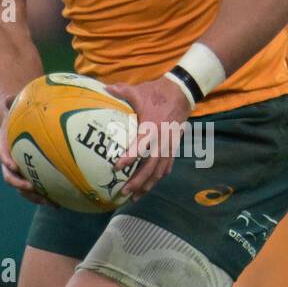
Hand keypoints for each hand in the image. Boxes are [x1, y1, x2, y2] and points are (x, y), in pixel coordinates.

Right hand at [0, 96, 56, 207]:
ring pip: (25, 189)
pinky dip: (48, 197)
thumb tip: (8, 97)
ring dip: (36, 197)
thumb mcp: (15, 108)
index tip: (13, 165)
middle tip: (32, 188)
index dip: (7, 162)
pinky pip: (39, 189)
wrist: (20, 127)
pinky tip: (62, 202)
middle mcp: (12, 164)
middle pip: (12, 179)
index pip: (3, 156)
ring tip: (50, 202)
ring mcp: (22, 173)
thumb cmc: (19, 117)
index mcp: (6, 148)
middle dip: (21, 186)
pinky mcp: (34, 178)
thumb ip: (12, 103)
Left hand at [104, 77, 190, 202]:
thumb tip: (104, 89)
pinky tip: (151, 185)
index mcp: (151, 127)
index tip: (117, 167)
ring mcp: (169, 144)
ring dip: (148, 184)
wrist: (182, 92)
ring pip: (160, 170)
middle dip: (138, 181)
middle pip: (151, 166)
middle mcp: (161, 140)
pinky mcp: (173, 145)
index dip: (129, 158)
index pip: (140, 146)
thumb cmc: (157, 92)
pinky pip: (167, 165)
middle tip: (124, 192)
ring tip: (136, 196)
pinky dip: (159, 176)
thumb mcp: (138, 91)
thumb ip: (121, 92)